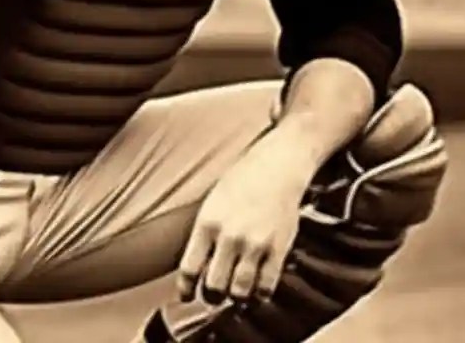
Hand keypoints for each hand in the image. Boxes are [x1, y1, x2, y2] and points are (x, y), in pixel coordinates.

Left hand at [177, 138, 313, 305]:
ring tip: (236, 295)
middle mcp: (229, 237)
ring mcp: (255, 244)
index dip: (186, 290)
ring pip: (239, 292)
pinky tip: (257, 289)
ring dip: (236, 299)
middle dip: (211, 297)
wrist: (278, 165)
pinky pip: (267, 286)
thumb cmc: (242, 181)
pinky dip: (260, 294)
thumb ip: (204, 235)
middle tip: (214, 296)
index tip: (187, 296)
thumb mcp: (212, 203)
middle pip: (213, 287)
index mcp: (207, 224)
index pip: (188, 269)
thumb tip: (195, 269)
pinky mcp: (279, 249)